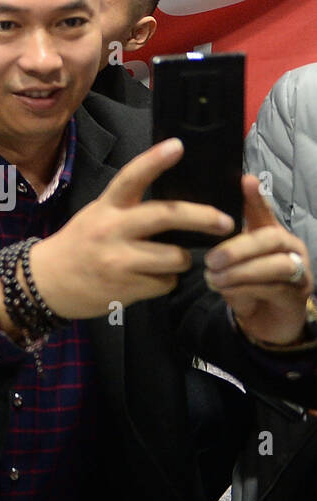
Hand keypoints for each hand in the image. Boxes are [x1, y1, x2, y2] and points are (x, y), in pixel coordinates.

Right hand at [21, 139, 235, 320]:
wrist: (47, 282)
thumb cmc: (80, 244)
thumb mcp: (97, 217)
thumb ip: (128, 210)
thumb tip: (176, 206)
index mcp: (106, 207)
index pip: (131, 177)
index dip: (154, 160)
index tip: (178, 145)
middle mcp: (111, 229)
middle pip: (167, 216)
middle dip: (203, 217)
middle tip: (226, 221)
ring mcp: (119, 260)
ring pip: (175, 257)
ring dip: (181, 260)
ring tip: (169, 260)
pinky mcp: (126, 288)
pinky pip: (166, 283)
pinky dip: (165, 281)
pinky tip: (148, 279)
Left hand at [204, 178, 313, 346]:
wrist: (262, 320)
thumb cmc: (244, 283)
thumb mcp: (230, 263)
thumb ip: (223, 246)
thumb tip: (203, 228)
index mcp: (270, 232)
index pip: (264, 211)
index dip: (256, 197)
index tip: (246, 180)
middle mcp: (289, 247)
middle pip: (271, 238)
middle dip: (239, 248)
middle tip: (210, 259)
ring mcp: (298, 271)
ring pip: (275, 265)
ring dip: (241, 271)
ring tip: (214, 277)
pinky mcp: (297, 296)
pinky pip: (274, 288)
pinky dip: (246, 288)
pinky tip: (226, 290)